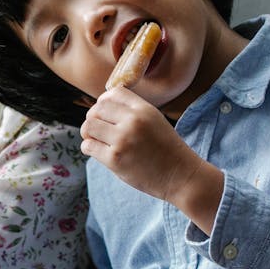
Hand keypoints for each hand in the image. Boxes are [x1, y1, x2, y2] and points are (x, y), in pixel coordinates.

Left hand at [79, 87, 201, 198]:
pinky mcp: (115, 159)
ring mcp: (123, 140)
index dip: (104, 102)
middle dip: (94, 119)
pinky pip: (88, 146)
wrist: (181, 176)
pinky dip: (89, 148)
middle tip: (100, 130)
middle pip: (96, 109)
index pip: (112, 93)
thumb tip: (100, 106)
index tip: (105, 114)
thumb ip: (131, 112)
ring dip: (89, 133)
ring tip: (98, 140)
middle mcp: (133, 121)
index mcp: (144, 109)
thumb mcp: (154, 120)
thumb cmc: (166, 150)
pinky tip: (99, 152)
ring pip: (88, 126)